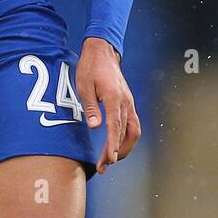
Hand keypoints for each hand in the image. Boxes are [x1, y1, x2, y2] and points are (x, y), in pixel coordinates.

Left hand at [76, 37, 140, 174]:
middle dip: (117, 152)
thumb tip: (94, 127)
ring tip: (111, 159)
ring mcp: (129, 103)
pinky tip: (117, 146)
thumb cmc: (90, 68)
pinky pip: (132, 125)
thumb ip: (90, 107)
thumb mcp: (84, 86)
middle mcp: (126, 102)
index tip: (110, 160)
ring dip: (124, 147)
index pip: (116, 127)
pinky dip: (126, 138)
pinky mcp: (128, 103)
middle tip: (104, 165)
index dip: (113, 145)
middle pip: (126, 133)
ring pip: (133, 131)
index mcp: (115, 98)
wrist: (103, 52)